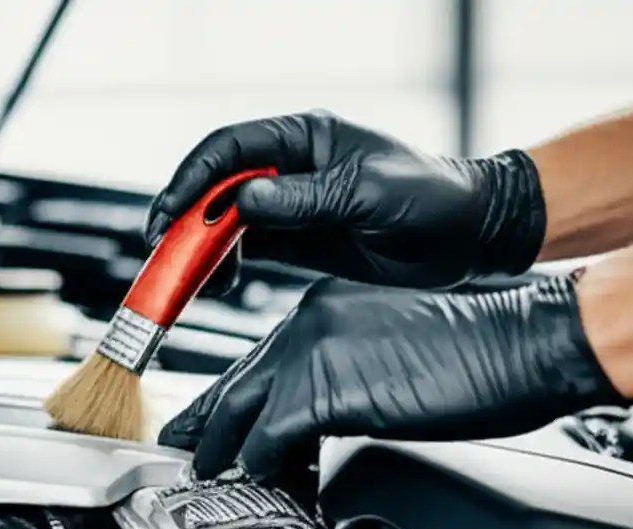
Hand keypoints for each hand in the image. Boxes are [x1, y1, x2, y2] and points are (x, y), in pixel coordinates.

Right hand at [145, 111, 547, 290]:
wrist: (470, 240)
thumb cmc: (432, 198)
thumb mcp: (369, 193)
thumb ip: (305, 198)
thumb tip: (243, 201)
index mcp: (305, 138)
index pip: (230, 149)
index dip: (193, 179)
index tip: (171, 213)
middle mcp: (289, 169)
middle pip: (216, 186)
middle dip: (184, 218)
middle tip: (162, 252)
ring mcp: (289, 207)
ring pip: (224, 223)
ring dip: (200, 248)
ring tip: (187, 277)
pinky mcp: (295, 243)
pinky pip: (245, 252)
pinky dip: (223, 268)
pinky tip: (216, 285)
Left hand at [158, 275, 619, 482]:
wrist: (518, 342)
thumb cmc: (478, 351)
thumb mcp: (393, 351)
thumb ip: (346, 375)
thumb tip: (319, 419)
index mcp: (326, 307)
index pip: (264, 357)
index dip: (236, 394)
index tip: (215, 416)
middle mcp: (309, 320)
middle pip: (240, 379)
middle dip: (208, 419)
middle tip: (184, 445)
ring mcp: (312, 352)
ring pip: (246, 409)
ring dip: (226, 449)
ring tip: (210, 473)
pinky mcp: (323, 390)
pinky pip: (271, 438)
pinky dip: (262, 465)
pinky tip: (263, 479)